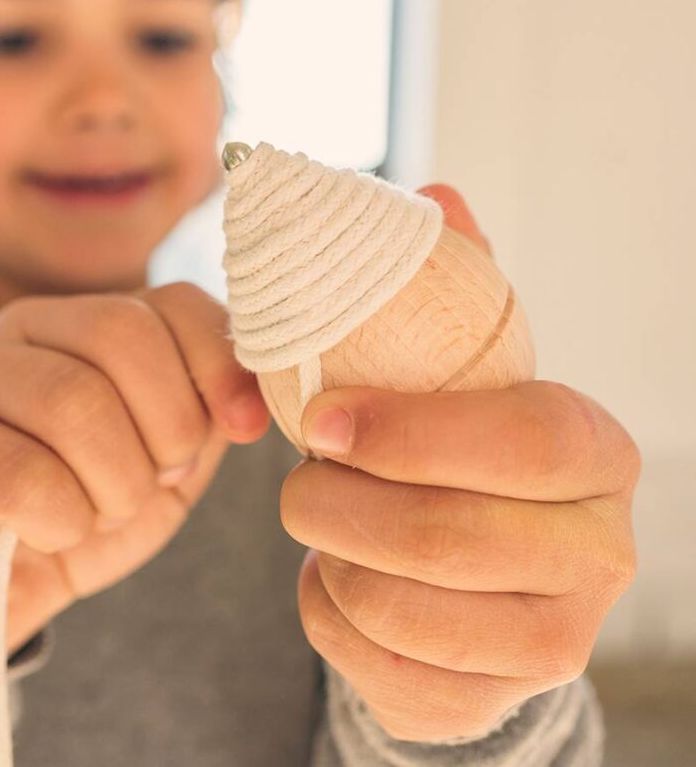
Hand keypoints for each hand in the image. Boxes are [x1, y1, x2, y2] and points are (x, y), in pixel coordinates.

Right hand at [0, 282, 268, 662]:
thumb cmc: (87, 510)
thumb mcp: (170, 462)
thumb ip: (210, 413)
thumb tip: (250, 402)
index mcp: (86, 316)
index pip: (173, 302)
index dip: (220, 367)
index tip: (240, 430)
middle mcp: (19, 325)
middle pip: (122, 336)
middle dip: (165, 431)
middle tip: (151, 483)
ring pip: (73, 402)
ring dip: (113, 487)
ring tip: (96, 513)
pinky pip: (22, 476)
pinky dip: (60, 523)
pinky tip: (46, 531)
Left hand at [281, 185, 640, 742]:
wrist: (472, 578)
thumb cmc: (457, 453)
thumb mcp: (459, 369)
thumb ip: (453, 282)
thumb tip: (439, 195)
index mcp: (595, 452)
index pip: (526, 439)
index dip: (414, 430)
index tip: (321, 418)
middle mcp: (598, 551)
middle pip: (448, 534)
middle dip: (337, 501)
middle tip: (297, 477)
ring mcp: (554, 639)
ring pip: (399, 604)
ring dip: (329, 552)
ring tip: (323, 520)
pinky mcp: (492, 698)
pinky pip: (373, 659)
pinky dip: (326, 611)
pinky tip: (340, 578)